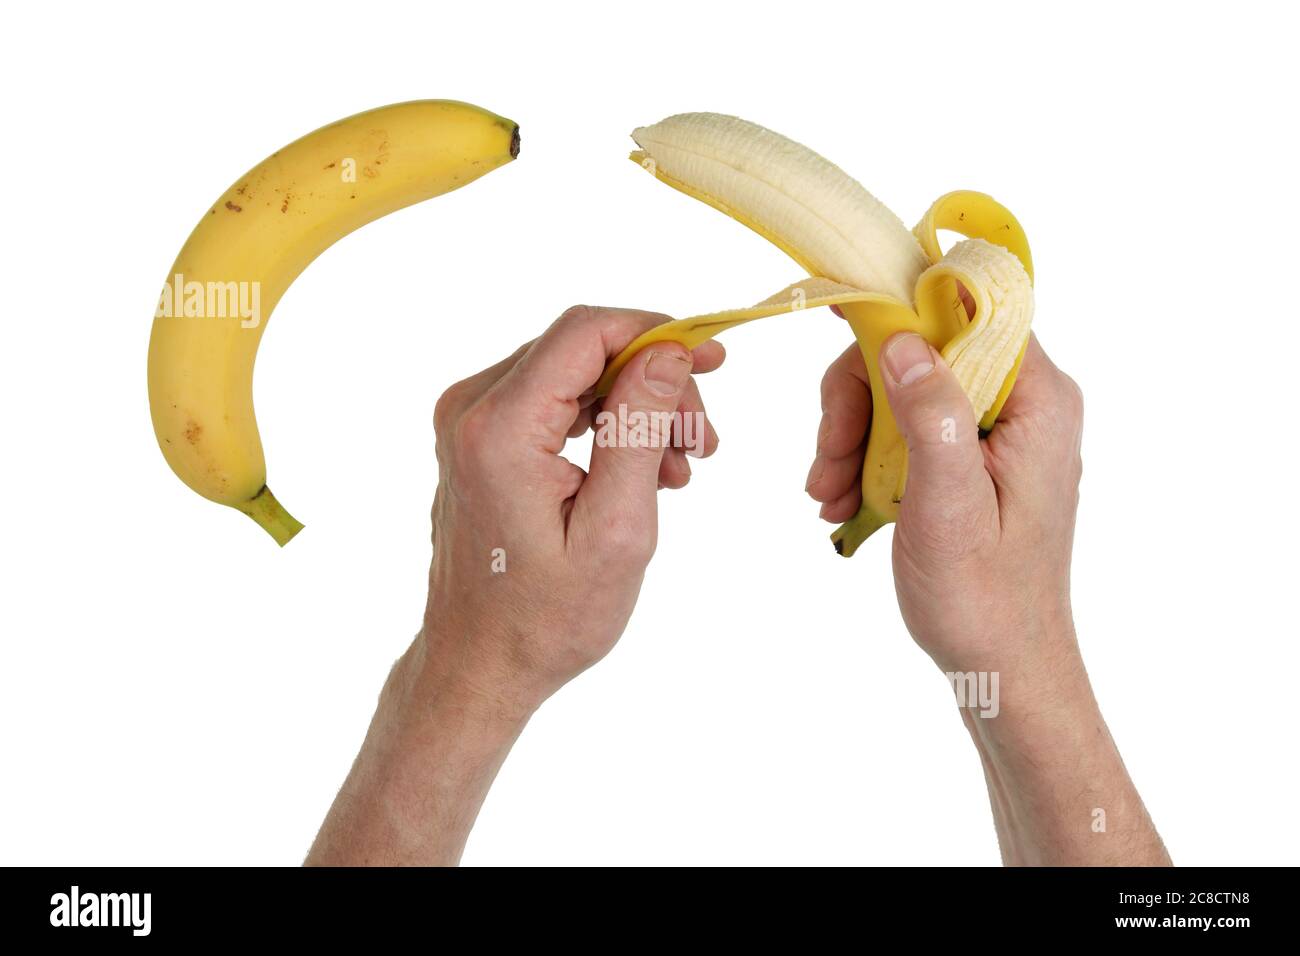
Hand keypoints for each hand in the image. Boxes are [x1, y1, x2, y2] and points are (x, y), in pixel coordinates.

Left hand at [307, 305, 721, 864]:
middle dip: (655, 382)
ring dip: (636, 406)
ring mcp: (468, 420)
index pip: (586, 331)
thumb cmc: (546, 619)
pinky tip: (642, 469)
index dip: (658, 333)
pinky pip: (553, 398)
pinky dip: (605, 421)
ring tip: (678, 469)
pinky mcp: (477, 436)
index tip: (714, 361)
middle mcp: (471, 409)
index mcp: (499, 429)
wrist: (479, 664)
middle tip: (701, 444)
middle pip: (584, 348)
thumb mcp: (616, 531)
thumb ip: (640, 430)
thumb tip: (670, 352)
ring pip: (574, 372)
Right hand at [807, 329, 1082, 685]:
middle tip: (827, 459)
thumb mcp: (950, 506)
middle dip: (860, 400)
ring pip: (903, 390)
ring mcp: (995, 433)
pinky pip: (906, 428)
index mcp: (1038, 403)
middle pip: (924, 352)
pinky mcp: (969, 459)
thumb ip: (932, 417)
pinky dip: (865, 460)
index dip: (905, 313)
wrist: (1001, 668)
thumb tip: (904, 340)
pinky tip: (844, 503)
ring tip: (829, 495)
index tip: (843, 329)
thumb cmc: (984, 599)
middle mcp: (1023, 406)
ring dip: (852, 437)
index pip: (972, 314)